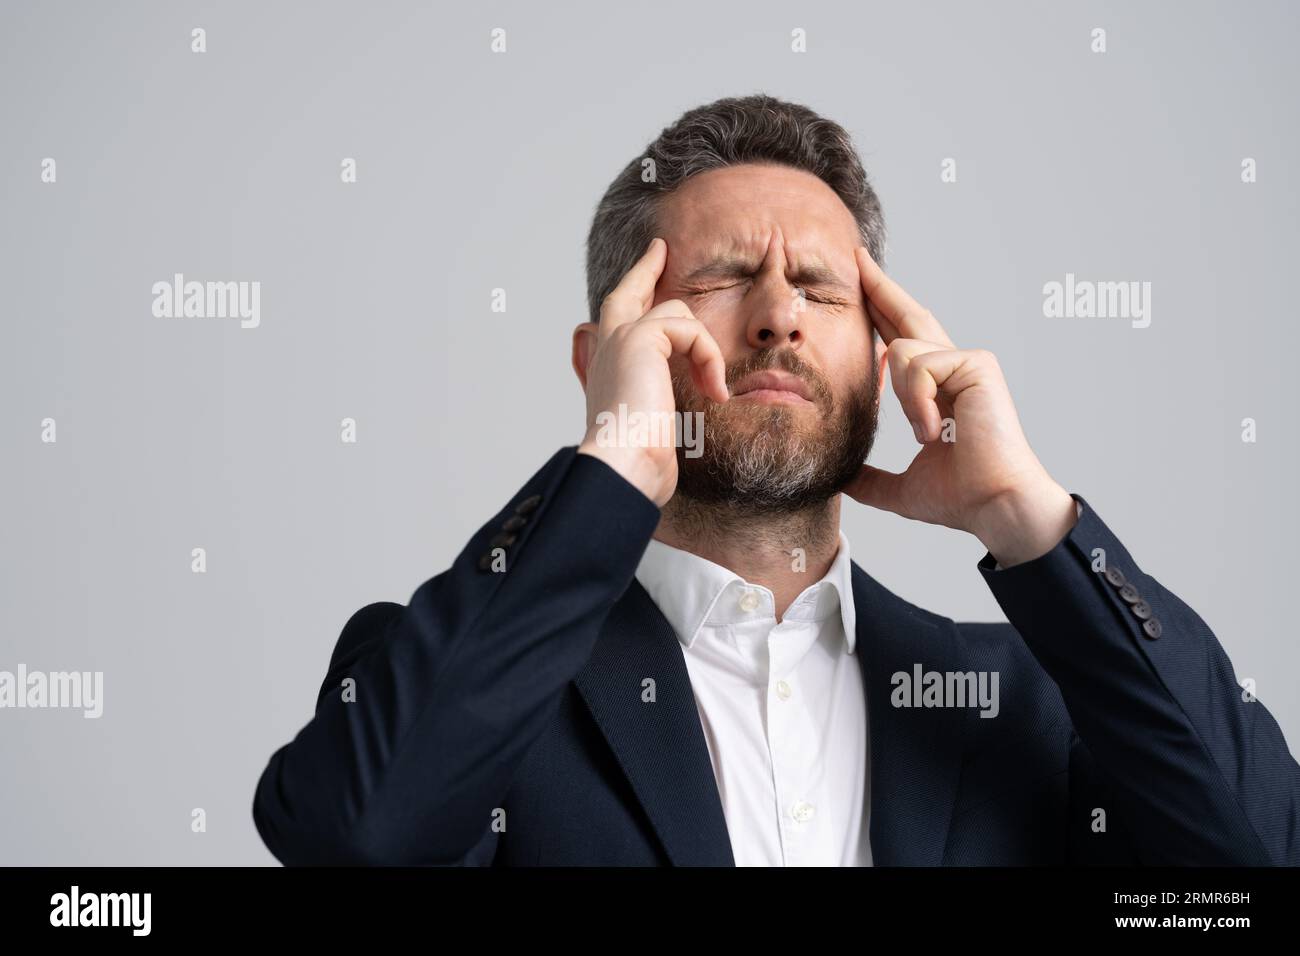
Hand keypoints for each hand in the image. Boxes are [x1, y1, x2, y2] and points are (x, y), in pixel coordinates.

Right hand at [573, 238, 728, 506]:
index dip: (632, 303)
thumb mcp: (654, 432)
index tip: (648, 281)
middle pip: (624, 294)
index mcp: (606, 372)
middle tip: (659, 249)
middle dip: (643, 270)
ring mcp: (618, 340)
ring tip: (714, 389)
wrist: (621, 467)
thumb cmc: (638, 463)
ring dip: (704, 348)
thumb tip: (694, 407)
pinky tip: (714, 392)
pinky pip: (689, 329)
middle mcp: (604, 351)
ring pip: (673, 312)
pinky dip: (708, 357)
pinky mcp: (639, 338)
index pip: (616, 327)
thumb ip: (661, 411)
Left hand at [844, 247, 1076, 566]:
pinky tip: (933, 428)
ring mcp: (968, 362)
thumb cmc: (964, 497)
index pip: (902, 342)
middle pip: (909, 317)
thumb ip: (872, 480)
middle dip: (879, 287)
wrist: (995, 506)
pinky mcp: (976, 364)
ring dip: (904, 398)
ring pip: (902, 351)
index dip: (880, 315)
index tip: (859, 289)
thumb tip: (843, 481)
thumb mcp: (902, 488)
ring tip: (927, 434)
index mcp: (940, 389)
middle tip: (855, 258)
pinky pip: (918, 365)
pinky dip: (917, 400)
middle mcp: (955, 368)